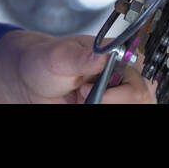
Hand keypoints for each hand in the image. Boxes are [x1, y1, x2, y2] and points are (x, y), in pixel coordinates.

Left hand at [0, 30, 156, 103]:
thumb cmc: (46, 61)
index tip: (84, 90)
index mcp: (122, 58)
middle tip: (80, 94)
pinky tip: (79, 102)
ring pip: (128, 109)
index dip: (116, 95)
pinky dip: (95, 105)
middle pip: (139, 103)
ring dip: (102, 106)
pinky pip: (117, 113)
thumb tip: (101, 54)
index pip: (139, 86)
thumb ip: (81, 57)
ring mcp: (118, 96)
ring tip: (80, 98)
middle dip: (107, 102)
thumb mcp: (59, 56)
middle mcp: (125, 79)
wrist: (29, 80)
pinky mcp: (110, 104)